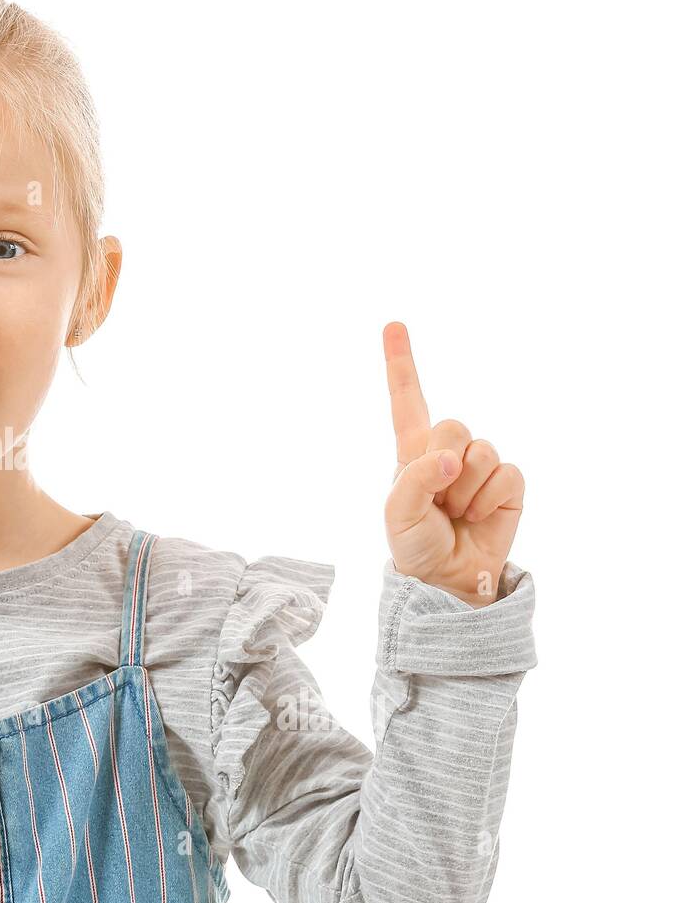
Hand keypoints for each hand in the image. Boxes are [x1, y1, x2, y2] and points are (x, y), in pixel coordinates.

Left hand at [383, 321, 523, 606]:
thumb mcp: (398, 514)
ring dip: (466, 491)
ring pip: (481, 452)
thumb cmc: (415, 544)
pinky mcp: (508, 484)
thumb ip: (416, 479)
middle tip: (438, 499)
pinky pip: (507, 475)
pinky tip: (479, 518)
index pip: (407, 400)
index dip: (401, 362)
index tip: (393, 323)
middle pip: (452, 426)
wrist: (447, 579)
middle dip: (444, 464)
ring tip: (456, 514)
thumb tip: (451, 459)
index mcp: (412, 451)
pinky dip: (490, 501)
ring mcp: (480, 466)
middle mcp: (447, 452)